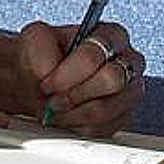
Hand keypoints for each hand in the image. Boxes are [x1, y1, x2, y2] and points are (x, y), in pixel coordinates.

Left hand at [15, 21, 146, 136]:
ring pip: (105, 110)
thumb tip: (49, 73)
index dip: (65, 74)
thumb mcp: (34, 39)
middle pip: (111, 81)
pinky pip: (103, 129)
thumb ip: (42, 50)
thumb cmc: (40, 55)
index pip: (93, 56)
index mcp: (111, 35)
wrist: (36, 77)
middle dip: (74, 94)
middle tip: (52, 99)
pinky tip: (65, 116)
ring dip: (72, 113)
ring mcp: (130, 91)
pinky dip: (77, 126)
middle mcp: (129, 62)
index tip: (46, 83)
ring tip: (54, 109)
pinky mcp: (123, 116)